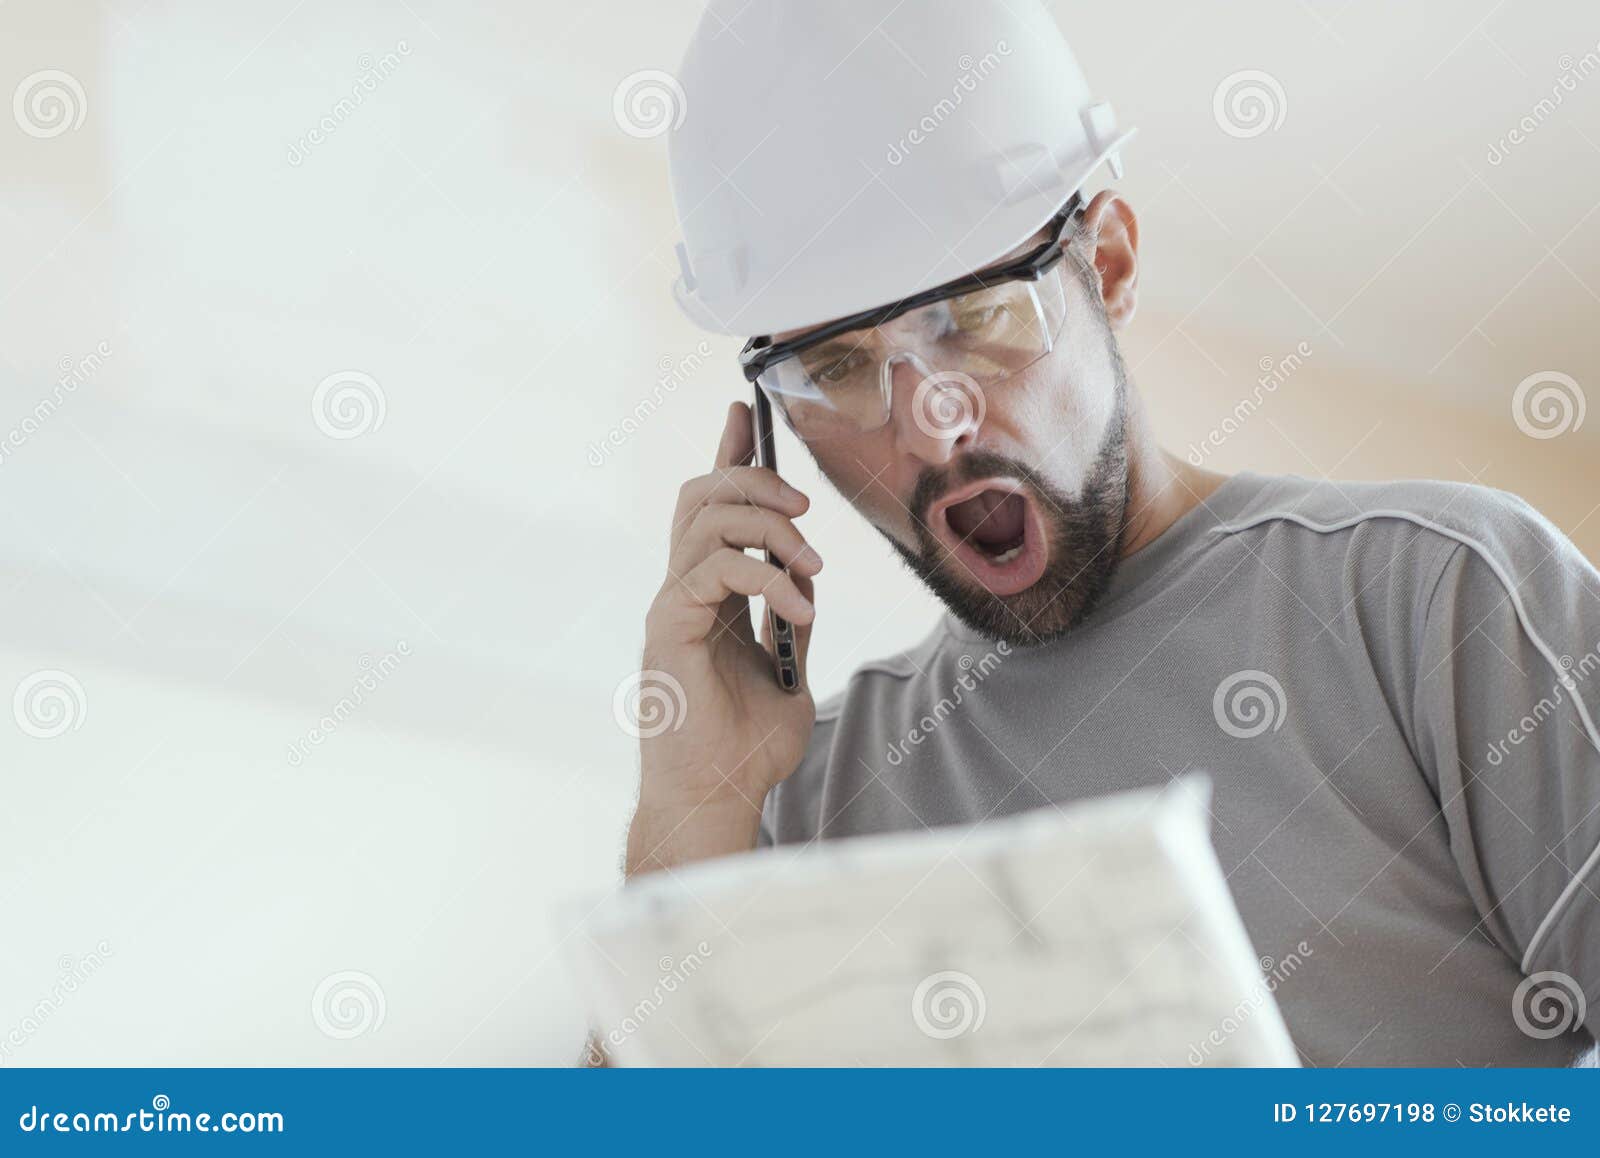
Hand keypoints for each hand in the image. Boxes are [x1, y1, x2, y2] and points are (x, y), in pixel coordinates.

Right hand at [625, 402, 821, 873]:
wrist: (720, 795)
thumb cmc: (748, 748)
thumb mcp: (789, 671)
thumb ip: (791, 620)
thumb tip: (808, 577)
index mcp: (707, 596)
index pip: (713, 509)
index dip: (727, 457)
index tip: (744, 416)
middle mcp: (683, 591)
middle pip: (701, 495)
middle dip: (754, 479)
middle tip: (804, 508)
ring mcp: (672, 605)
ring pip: (704, 519)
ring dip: (769, 527)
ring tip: (812, 566)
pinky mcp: (670, 625)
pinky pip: (714, 568)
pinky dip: (766, 576)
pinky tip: (798, 608)